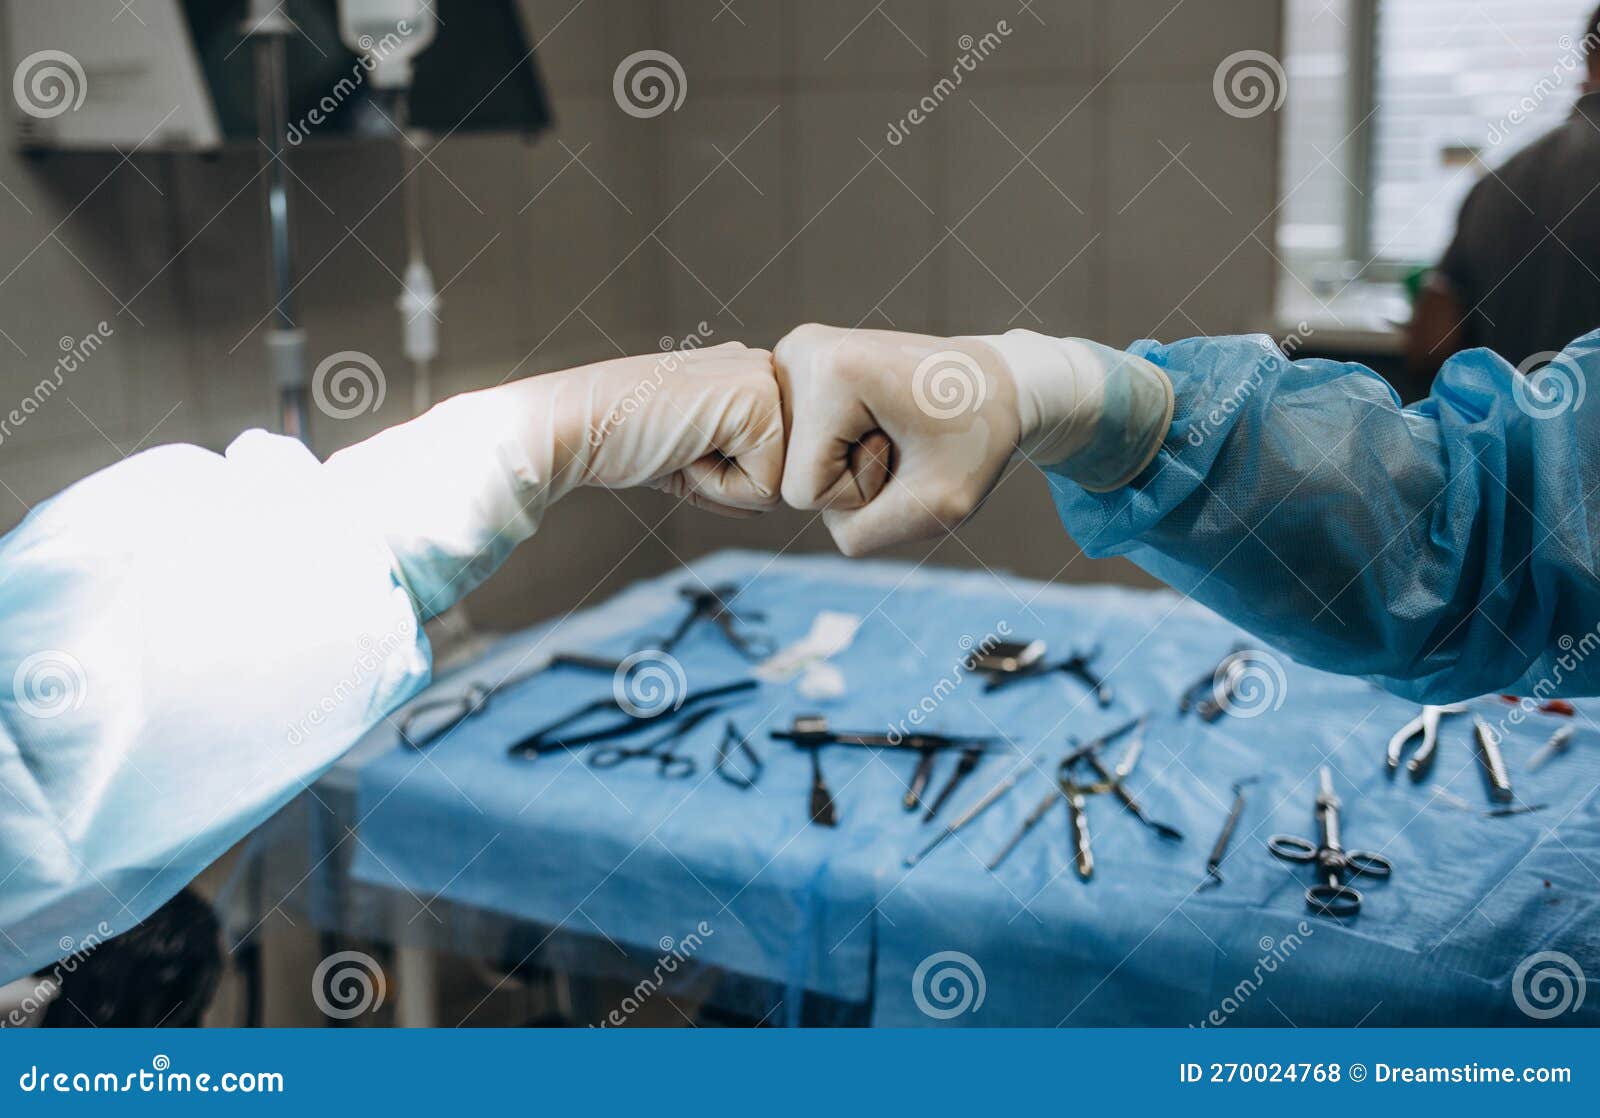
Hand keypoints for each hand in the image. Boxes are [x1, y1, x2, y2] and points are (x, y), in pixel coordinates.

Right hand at [543, 341, 783, 516]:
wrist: (576, 425)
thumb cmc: (623, 439)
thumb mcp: (693, 445)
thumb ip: (743, 460)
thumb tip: (785, 494)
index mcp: (751, 374)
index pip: (771, 462)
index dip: (723, 476)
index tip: (678, 444)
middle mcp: (764, 369)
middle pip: (781, 474)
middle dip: (728, 482)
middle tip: (677, 445)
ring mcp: (766, 381)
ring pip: (778, 485)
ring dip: (722, 486)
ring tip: (681, 443)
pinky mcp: (760, 406)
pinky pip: (764, 491)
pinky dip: (717, 488)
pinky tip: (683, 448)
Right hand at [774, 324, 1174, 555]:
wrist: (999, 380)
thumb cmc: (977, 439)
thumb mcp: (937, 509)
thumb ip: (858, 535)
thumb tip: (800, 506)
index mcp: (830, 373)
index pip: (806, 492)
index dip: (862, 493)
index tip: (910, 450)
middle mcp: (798, 352)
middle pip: (793, 476)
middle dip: (852, 478)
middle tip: (906, 439)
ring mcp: (794, 354)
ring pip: (794, 461)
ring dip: (847, 464)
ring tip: (895, 428)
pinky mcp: (798, 363)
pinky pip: (800, 443)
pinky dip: (839, 448)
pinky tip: (877, 419)